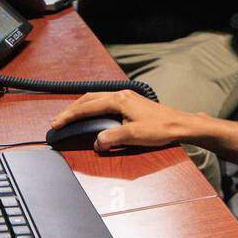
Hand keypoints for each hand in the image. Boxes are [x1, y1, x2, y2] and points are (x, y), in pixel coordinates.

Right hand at [50, 90, 204, 152]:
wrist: (180, 125)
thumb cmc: (160, 129)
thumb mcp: (134, 135)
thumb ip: (112, 138)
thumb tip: (96, 142)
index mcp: (119, 100)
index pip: (87, 107)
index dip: (70, 116)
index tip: (57, 124)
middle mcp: (120, 94)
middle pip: (88, 99)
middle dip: (71, 110)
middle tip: (57, 121)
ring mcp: (126, 97)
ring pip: (95, 98)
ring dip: (80, 107)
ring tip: (69, 117)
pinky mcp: (130, 102)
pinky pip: (104, 101)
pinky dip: (91, 107)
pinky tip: (91, 114)